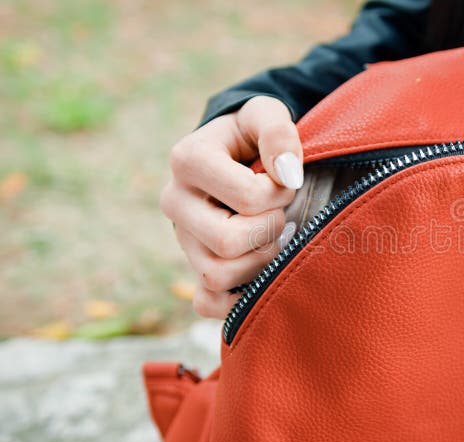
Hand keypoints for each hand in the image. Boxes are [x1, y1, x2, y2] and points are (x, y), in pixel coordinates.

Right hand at [160, 96, 302, 317]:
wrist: (237, 152)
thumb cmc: (253, 135)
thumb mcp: (267, 113)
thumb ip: (278, 132)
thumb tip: (287, 175)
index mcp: (187, 159)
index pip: (247, 197)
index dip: (279, 193)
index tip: (283, 180)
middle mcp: (174, 201)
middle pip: (228, 242)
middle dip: (269, 229)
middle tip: (280, 211)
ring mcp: (182, 239)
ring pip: (218, 275)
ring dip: (259, 261)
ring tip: (271, 236)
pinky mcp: (193, 268)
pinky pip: (207, 304)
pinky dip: (238, 298)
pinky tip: (261, 273)